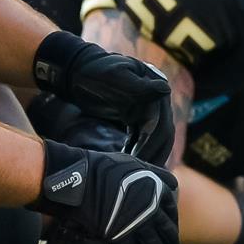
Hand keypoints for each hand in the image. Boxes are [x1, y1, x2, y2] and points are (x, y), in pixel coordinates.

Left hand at [32, 31, 172, 165]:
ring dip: (147, 157)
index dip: (152, 146)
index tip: (139, 163)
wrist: (78, 68)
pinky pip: (141, 138)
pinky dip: (137, 151)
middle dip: (153, 156)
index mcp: (155, 91)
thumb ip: (139, 85)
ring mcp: (145, 109)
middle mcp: (155, 101)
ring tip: (135, 175)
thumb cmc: (94, 70)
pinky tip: (126, 164)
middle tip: (140, 176)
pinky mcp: (134, 116)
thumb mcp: (115, 75)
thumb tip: (165, 89)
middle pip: (162, 136)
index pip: (161, 125)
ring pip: (154, 140)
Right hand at [32, 139, 178, 243]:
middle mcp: (152, 210)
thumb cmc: (104, 169)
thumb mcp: (137, 165)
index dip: (172, 234)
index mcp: (158, 192)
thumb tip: (171, 185)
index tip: (170, 243)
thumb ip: (156, 176)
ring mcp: (137, 224)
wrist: (80, 179)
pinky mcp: (120, 236)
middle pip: (168, 238)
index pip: (172, 218)